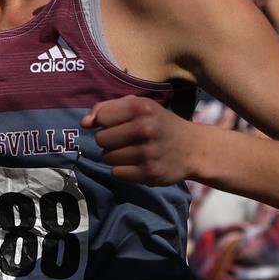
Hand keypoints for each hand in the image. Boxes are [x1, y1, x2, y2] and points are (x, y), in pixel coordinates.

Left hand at [84, 95, 203, 184]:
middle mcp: (144, 128)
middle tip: (127, 140)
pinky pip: (116, 173)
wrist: (193, 148)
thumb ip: (108, 108)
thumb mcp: (140, 106)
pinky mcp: (149, 173)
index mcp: (141, 107)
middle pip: (101, 140)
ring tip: (133, 151)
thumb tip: (85, 123)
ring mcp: (147, 152)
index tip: (119, 124)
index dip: (106, 123)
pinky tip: (137, 164)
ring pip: (107, 158)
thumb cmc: (160, 123)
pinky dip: (122, 170)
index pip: (101, 118)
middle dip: (110, 141)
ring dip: (115, 156)